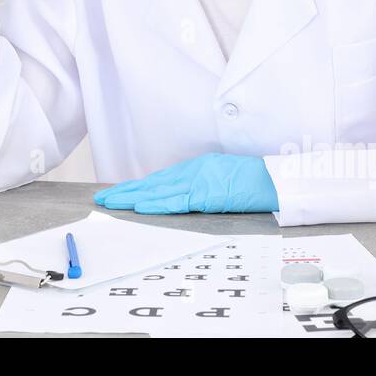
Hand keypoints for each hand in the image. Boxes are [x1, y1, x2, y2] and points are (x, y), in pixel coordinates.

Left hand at [93, 153, 278, 214]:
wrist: (273, 180)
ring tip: (111, 202)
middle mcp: (191, 171)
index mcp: (195, 168)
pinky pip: (175, 201)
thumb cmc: (252, 181)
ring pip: (157, 191)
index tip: (119, 191)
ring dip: (132, 197)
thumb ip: (200, 185)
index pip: (159, 180)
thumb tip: (183, 195)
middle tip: (102, 197)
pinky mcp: (204, 194)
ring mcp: (196, 181)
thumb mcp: (221, 178)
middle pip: (152, 183)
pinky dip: (155, 204)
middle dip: (125, 190)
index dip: (137, 186)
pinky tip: (139, 206)